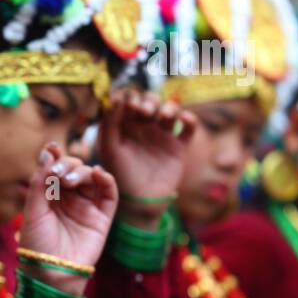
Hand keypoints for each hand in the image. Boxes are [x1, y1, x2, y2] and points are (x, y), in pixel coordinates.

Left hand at [17, 142, 119, 295]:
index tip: (52, 148)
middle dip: (67, 165)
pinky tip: (98, 173)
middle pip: (74, 169)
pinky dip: (106, 179)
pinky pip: (109, 193)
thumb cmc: (37, 243)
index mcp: (49, 195)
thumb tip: (47, 151)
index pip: (55, 168)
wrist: (51, 272)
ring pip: (91, 177)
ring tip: (68, 179)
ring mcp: (86, 206)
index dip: (55, 156)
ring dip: (82, 171)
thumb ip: (40, 181)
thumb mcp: (33, 209)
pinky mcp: (102, 217)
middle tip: (57, 174)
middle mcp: (68, 198)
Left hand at [98, 89, 195, 229]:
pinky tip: (182, 121)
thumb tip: (117, 97)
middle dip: (148, 101)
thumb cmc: (119, 175)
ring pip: (169, 109)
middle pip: (150, 101)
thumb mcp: (109, 149)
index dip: (130, 97)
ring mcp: (161, 135)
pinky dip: (189, 118)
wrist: (139, 201)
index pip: (129, 100)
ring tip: (163, 116)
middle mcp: (143, 127)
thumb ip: (110, 123)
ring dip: (168, 107)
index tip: (129, 104)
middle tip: (144, 112)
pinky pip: (189, 126)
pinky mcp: (178, 145)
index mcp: (124, 125)